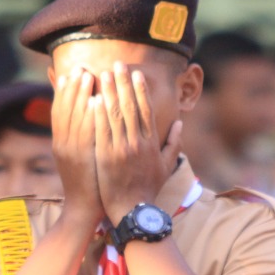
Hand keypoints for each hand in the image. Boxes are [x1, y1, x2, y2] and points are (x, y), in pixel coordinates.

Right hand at [52, 70, 102, 226]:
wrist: (84, 209)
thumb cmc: (88, 182)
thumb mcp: (79, 157)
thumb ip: (80, 136)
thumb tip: (86, 114)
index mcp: (60, 142)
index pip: (59, 110)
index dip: (64, 90)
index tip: (71, 71)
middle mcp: (61, 144)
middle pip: (64, 109)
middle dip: (72, 86)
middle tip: (80, 66)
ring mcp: (70, 152)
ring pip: (73, 117)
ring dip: (80, 95)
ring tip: (88, 75)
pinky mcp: (82, 160)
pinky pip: (85, 133)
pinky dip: (89, 116)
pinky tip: (95, 101)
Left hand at [94, 62, 181, 225]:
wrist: (133, 211)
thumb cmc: (149, 189)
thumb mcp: (166, 167)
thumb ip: (174, 144)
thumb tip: (179, 125)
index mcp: (151, 143)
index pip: (146, 109)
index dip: (140, 89)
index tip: (135, 73)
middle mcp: (138, 142)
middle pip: (130, 106)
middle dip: (123, 83)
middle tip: (116, 64)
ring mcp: (121, 149)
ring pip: (115, 115)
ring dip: (109, 91)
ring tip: (103, 74)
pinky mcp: (106, 157)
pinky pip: (102, 131)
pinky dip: (98, 113)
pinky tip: (94, 98)